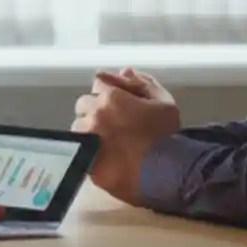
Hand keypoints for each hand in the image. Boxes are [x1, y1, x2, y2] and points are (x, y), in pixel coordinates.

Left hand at [72, 67, 181, 204]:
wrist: (167, 174)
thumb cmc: (167, 135)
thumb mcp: (164, 102)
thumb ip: (143, 83)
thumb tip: (125, 71)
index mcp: (111, 97)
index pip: (99, 82)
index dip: (110, 91)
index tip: (119, 102)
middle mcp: (94, 115)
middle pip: (84, 104)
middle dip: (95, 109)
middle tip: (113, 122)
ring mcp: (87, 140)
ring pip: (78, 128)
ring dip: (89, 130)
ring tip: (108, 141)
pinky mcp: (87, 163)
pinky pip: (81, 151)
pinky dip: (90, 151)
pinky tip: (106, 157)